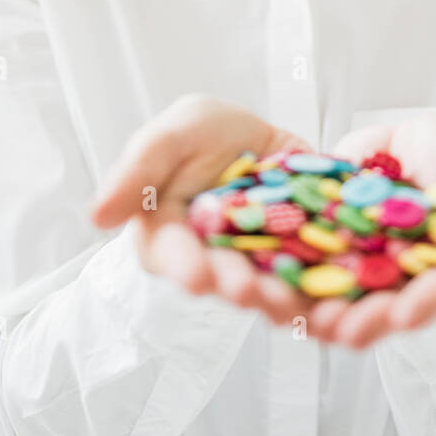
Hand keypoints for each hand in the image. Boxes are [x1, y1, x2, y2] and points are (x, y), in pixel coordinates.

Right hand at [90, 94, 317, 326]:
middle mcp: (212, 261)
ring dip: (280, 300)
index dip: (185, 266)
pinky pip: (316, 282)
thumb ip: (138, 169)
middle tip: (249, 292)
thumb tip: (96, 215)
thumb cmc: (203, 133)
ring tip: (291, 301)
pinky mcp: (303, 263)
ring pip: (270, 290)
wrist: (261, 135)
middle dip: (237, 288)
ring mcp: (258, 267)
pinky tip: (340, 300)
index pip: (172, 255)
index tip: (198, 276)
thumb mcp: (172, 134)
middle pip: (224, 280)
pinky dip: (327, 293)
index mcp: (169, 236)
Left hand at [296, 113, 435, 348]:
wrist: (411, 134)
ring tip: (304, 319)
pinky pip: (310, 271)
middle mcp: (409, 281)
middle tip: (343, 329)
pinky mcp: (333, 253)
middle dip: (366, 321)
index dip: (425, 306)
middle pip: (389, 309)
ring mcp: (369, 270)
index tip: (404, 315)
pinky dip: (292, 280)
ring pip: (347, 301)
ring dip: (325, 314)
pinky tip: (272, 285)